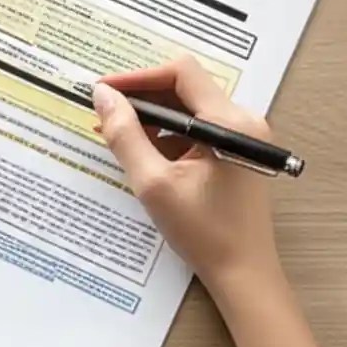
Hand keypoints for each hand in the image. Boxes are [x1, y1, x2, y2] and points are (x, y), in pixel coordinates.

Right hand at [95, 58, 318, 346]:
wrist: (243, 273)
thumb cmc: (204, 232)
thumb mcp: (154, 183)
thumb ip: (125, 135)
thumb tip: (103, 96)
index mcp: (229, 123)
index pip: (181, 73)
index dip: (139, 76)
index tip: (105, 90)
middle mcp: (242, 121)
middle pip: (184, 88)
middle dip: (142, 97)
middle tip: (104, 112)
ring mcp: (241, 136)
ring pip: (188, 109)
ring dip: (152, 118)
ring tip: (116, 134)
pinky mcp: (236, 151)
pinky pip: (196, 129)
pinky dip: (167, 135)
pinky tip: (141, 152)